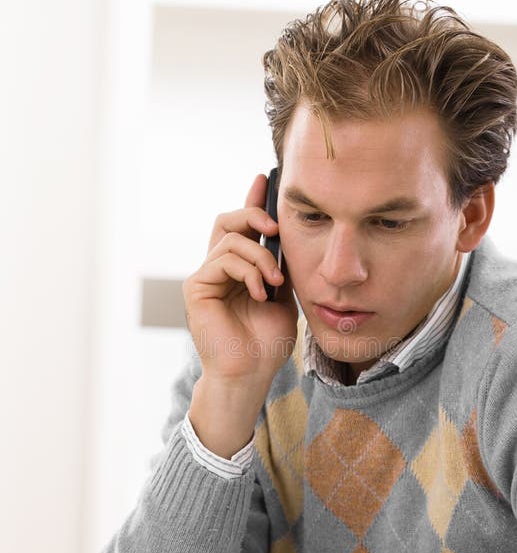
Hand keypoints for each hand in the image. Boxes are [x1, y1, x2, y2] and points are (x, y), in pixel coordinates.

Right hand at [183, 174, 297, 385]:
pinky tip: (259, 292)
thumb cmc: (266, 342)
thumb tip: (285, 234)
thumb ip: (280, 265)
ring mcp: (205, 277)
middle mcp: (218, 269)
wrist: (250, 373)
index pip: (242, 227)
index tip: (264, 179)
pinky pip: (223, 259)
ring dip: (260, 256)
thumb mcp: (283, 295)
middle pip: (228, 220)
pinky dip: (248, 272)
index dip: (252, 201)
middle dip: (254, 214)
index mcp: (238, 269)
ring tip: (274, 281)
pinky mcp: (196, 287)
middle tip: (275, 226)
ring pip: (230, 239)